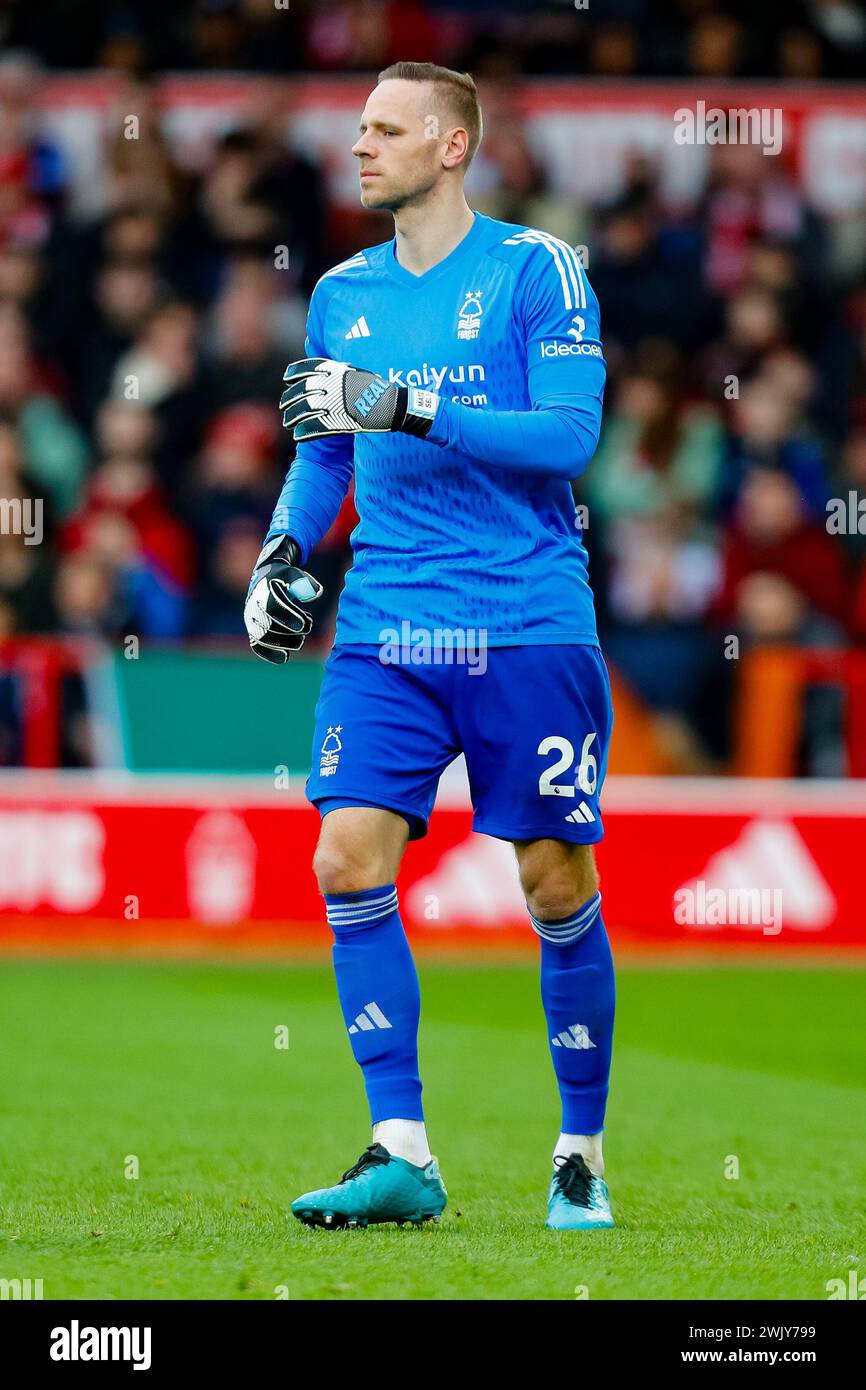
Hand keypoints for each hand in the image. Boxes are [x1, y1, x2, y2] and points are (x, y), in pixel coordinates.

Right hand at [244, 535, 322, 663]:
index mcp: (262, 591)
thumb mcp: (294, 575)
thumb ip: (305, 582)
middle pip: (268, 625)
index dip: (288, 616)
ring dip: (285, 643)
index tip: (305, 624)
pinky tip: (284, 657)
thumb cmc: (283, 580)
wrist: (264, 582)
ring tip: (301, 639)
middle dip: (290, 631)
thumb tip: (315, 593)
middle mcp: (252, 607)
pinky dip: (270, 654)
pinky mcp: (253, 632)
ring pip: (264, 638)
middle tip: (308, 627)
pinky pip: (258, 647)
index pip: (273, 605)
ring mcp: (251, 621)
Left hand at [279, 357, 437, 441]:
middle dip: (290, 398)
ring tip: (287, 421)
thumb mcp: (357, 372)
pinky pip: (315, 427)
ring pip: (304, 410)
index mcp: (335, 371)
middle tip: (283, 403)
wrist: (391, 404)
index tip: (287, 378)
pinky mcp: (336, 421)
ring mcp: (332, 404)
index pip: (307, 369)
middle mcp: (330, 385)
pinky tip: (297, 435)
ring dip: (293, 416)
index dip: (294, 373)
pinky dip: (304, 431)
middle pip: (301, 391)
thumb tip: (334, 367)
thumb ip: (341, 371)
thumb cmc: (377, 388)